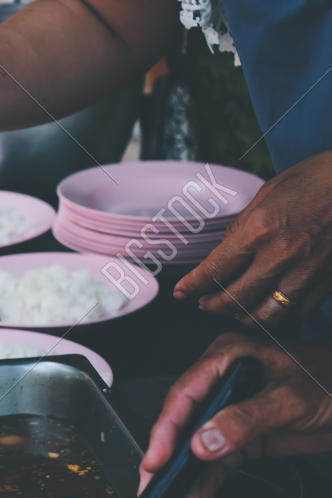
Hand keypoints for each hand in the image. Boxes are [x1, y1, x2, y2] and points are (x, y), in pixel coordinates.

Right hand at [139, 333, 331, 497]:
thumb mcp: (289, 398)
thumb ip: (245, 419)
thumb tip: (203, 443)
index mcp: (226, 358)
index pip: (185, 395)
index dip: (166, 429)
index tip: (157, 459)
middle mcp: (222, 382)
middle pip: (184, 422)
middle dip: (168, 456)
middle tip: (152, 484)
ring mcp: (231, 410)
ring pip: (198, 446)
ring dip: (187, 475)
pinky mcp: (243, 435)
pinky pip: (219, 459)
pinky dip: (208, 479)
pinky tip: (196, 496)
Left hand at [175, 151, 331, 325]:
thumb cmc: (314, 179)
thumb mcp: (266, 194)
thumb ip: (242, 228)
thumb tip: (223, 254)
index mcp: (259, 230)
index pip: (215, 270)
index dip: (193, 286)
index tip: (181, 292)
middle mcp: (281, 255)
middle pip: (236, 298)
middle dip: (213, 306)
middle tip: (204, 304)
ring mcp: (307, 270)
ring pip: (268, 314)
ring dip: (245, 318)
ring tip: (234, 312)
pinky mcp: (327, 279)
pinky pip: (298, 311)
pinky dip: (279, 318)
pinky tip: (267, 314)